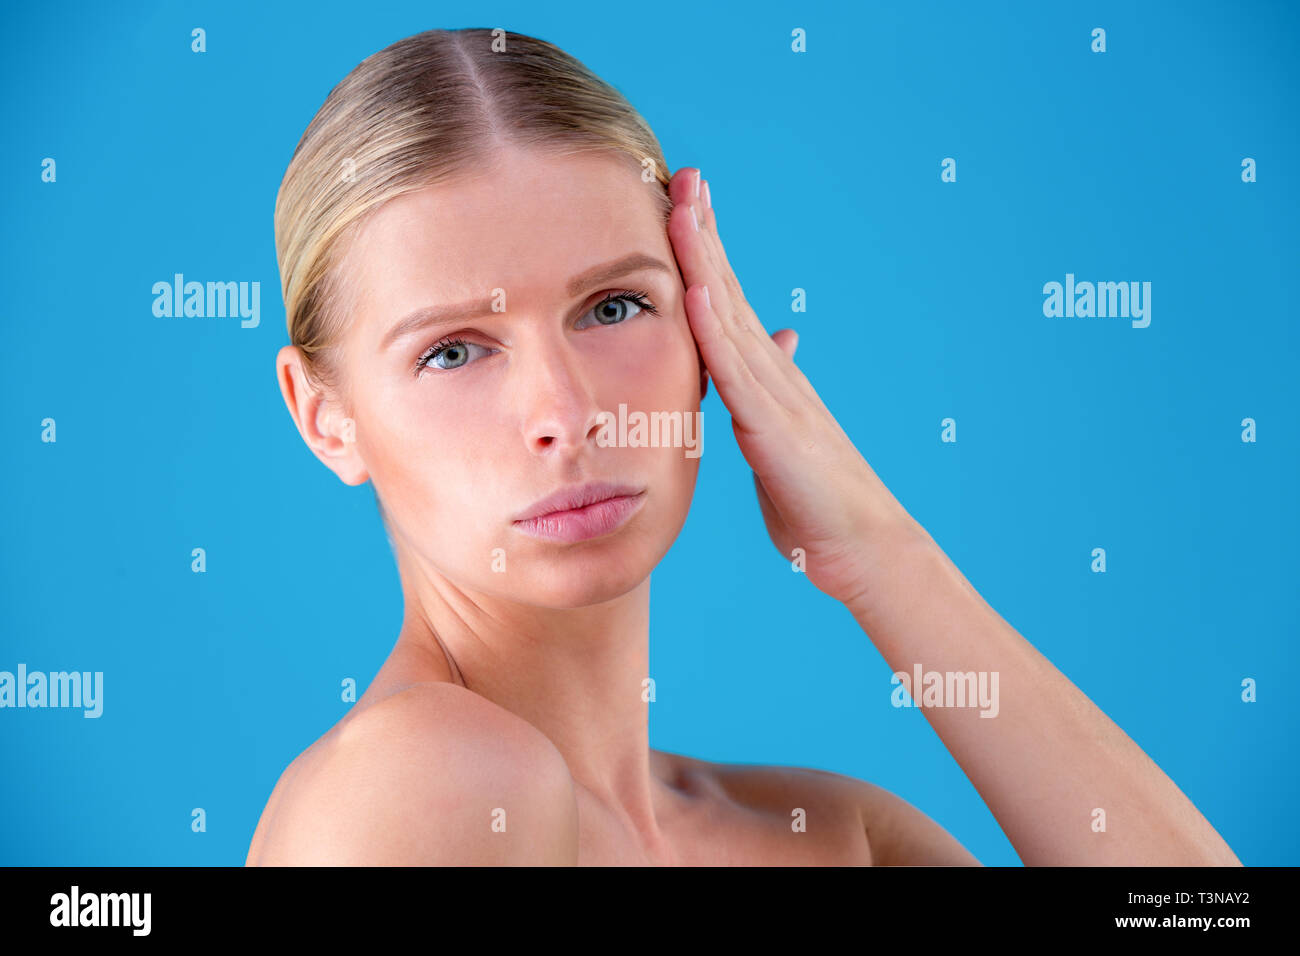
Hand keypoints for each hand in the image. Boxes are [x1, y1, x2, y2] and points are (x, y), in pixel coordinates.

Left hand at [667, 167, 924, 607]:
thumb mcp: (778, 436)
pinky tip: (696, 290)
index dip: (705, 252)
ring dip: (705, 259)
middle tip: (684, 174)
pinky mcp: (772, 426)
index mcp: (765, 376)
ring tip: (685, 205)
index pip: (727, 301)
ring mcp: (773, 394)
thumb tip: (777, 345)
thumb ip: (765, 393)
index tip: (683, 203)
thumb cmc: (815, 497)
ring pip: (730, 315)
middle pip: (728, 290)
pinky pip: (738, 371)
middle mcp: (770, 372)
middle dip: (705, 232)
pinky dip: (715, 328)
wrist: (859, 543)